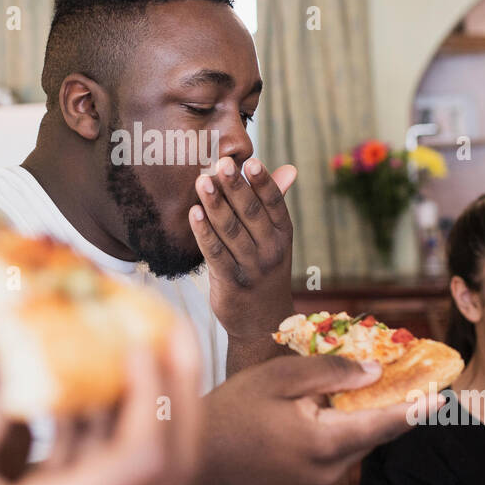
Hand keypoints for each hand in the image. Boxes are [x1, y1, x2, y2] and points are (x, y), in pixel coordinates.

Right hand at [0, 301, 202, 484]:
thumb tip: (28, 330)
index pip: (145, 460)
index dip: (154, 391)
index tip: (136, 335)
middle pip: (167, 466)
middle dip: (176, 389)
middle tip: (171, 325)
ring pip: (140, 464)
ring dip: (143, 396)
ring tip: (134, 332)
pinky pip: (102, 466)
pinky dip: (104, 418)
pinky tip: (83, 371)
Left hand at [189, 156, 296, 341]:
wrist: (262, 324)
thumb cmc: (265, 271)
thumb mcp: (277, 239)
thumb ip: (275, 203)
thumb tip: (291, 168)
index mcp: (284, 235)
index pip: (275, 203)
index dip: (263, 182)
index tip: (251, 161)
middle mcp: (271, 250)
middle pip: (251, 213)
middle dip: (235, 187)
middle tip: (220, 163)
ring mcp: (251, 267)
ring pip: (230, 230)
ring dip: (215, 204)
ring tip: (201, 180)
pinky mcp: (230, 282)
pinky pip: (215, 253)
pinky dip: (203, 232)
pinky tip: (193, 213)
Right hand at [203, 353, 443, 484]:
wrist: (201, 454)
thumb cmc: (235, 408)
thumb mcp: (281, 377)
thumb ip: (329, 371)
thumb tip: (374, 371)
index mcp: (324, 442)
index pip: (383, 424)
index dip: (416, 408)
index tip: (443, 395)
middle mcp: (330, 466)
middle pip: (377, 433)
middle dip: (399, 405)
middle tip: (420, 375)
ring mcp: (322, 475)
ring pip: (361, 439)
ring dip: (376, 412)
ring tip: (390, 379)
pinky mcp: (312, 475)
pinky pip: (344, 445)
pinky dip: (354, 422)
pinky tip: (351, 398)